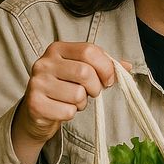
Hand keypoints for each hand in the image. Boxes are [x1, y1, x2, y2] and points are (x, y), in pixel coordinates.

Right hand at [12, 42, 128, 163]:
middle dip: (96, 87)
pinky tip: (61, 109)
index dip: (105, 67)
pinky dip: (71, 114)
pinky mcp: (35, 104)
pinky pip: (67, 111)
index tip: (108, 79)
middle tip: (90, 93)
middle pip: (85, 72)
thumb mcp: (82, 71)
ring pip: (77, 94)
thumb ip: (104, 66)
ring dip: (82, 102)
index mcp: (57, 49)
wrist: (37, 111)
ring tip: (72, 100)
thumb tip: (127, 66)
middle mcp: (44, 63)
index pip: (89, 51)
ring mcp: (37, 83)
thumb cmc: (64, 87)